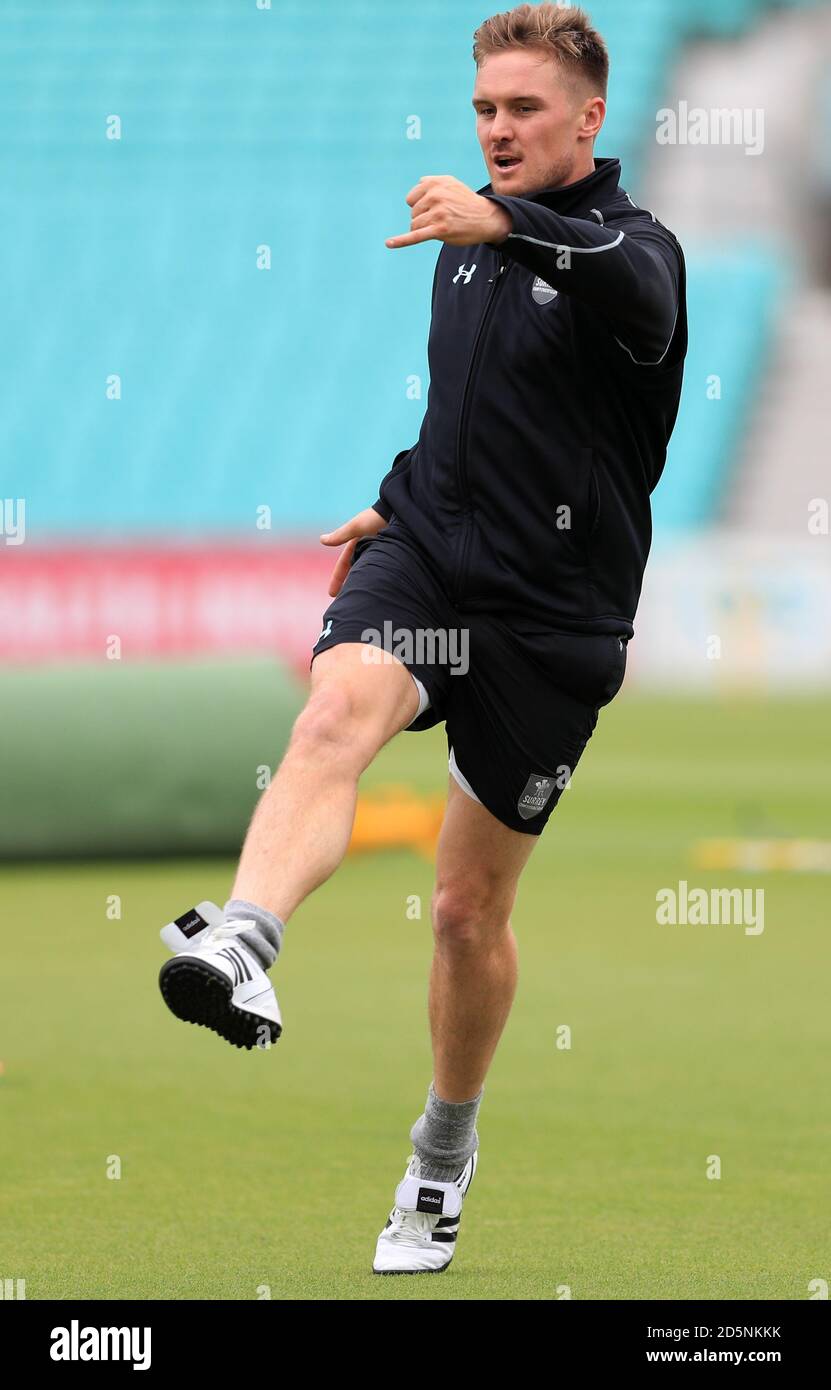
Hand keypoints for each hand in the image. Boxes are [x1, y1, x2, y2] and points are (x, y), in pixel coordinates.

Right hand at [319, 506, 387, 596]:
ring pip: (370, 571)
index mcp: (358, 543)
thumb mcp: (356, 527)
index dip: (338, 578)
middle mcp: (369, 548)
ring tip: (362, 599)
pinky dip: (378, 579)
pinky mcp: (393, 556)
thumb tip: (322, 540)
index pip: (345, 564)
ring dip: (364, 583)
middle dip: (350, 583)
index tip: (332, 593)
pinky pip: (382, 571)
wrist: (400, 513)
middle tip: (346, 601)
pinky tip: (379, 590)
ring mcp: (381, 552)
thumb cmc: (376, 517)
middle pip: (356, 570)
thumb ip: (340, 535)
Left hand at [385, 175, 511, 249]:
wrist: (486, 217)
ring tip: (444, 226)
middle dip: (425, 219)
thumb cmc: (466, 202)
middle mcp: (435, 195)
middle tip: (444, 218)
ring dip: (426, 230)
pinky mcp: (439, 229)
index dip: (421, 207)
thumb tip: (419, 183)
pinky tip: (389, 243)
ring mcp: (437, 212)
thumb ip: (433, 182)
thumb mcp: (451, 184)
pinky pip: (416, 236)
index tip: (435, 208)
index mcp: (435, 183)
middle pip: (413, 214)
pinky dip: (401, 241)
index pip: (411, 199)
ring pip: (414, 226)